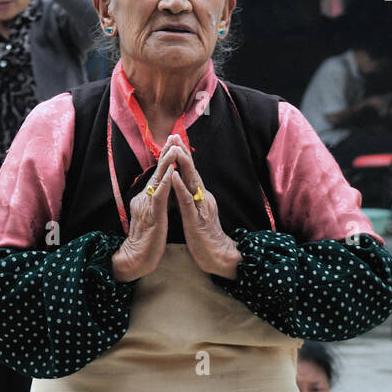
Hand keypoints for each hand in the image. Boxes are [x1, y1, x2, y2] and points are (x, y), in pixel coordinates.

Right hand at [110, 145, 184, 280]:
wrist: (136, 259)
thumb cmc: (147, 241)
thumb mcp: (154, 217)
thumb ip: (158, 203)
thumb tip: (166, 192)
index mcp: (147, 199)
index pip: (158, 175)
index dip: (165, 159)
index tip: (173, 143)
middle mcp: (145, 198)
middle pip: (157, 172)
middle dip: (165, 154)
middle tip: (173, 136)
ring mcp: (148, 206)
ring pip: (158, 180)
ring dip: (166, 163)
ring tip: (174, 147)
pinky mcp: (153, 216)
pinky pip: (159, 197)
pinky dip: (166, 183)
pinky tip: (172, 172)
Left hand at [164, 134, 240, 277]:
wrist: (218, 256)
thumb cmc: (204, 237)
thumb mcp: (196, 214)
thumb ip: (190, 200)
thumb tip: (183, 188)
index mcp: (200, 196)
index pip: (191, 173)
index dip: (183, 156)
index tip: (174, 140)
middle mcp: (202, 197)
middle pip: (192, 171)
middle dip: (183, 152)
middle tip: (174, 135)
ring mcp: (200, 207)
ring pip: (191, 181)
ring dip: (183, 164)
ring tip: (174, 148)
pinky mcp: (195, 219)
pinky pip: (187, 200)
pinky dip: (180, 186)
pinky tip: (173, 175)